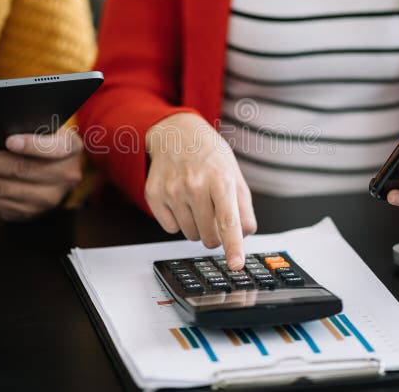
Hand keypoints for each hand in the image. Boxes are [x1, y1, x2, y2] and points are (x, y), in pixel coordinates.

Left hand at [0, 128, 83, 220]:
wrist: (62, 172)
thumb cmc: (48, 142)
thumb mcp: (50, 130)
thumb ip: (30, 127)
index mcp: (70, 150)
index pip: (53, 148)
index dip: (31, 145)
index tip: (10, 141)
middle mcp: (62, 177)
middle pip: (20, 171)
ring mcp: (46, 199)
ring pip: (3, 191)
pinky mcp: (29, 213)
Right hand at [145, 113, 256, 269]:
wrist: (176, 133)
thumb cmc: (209, 154)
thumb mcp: (234, 174)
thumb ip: (243, 207)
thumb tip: (244, 235)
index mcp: (220, 180)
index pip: (228, 221)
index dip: (233, 247)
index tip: (235, 265)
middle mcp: (195, 185)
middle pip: (210, 236)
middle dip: (215, 234)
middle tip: (213, 213)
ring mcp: (172, 190)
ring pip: (190, 235)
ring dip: (197, 227)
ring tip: (196, 201)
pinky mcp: (154, 195)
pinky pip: (170, 228)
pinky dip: (178, 221)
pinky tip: (180, 200)